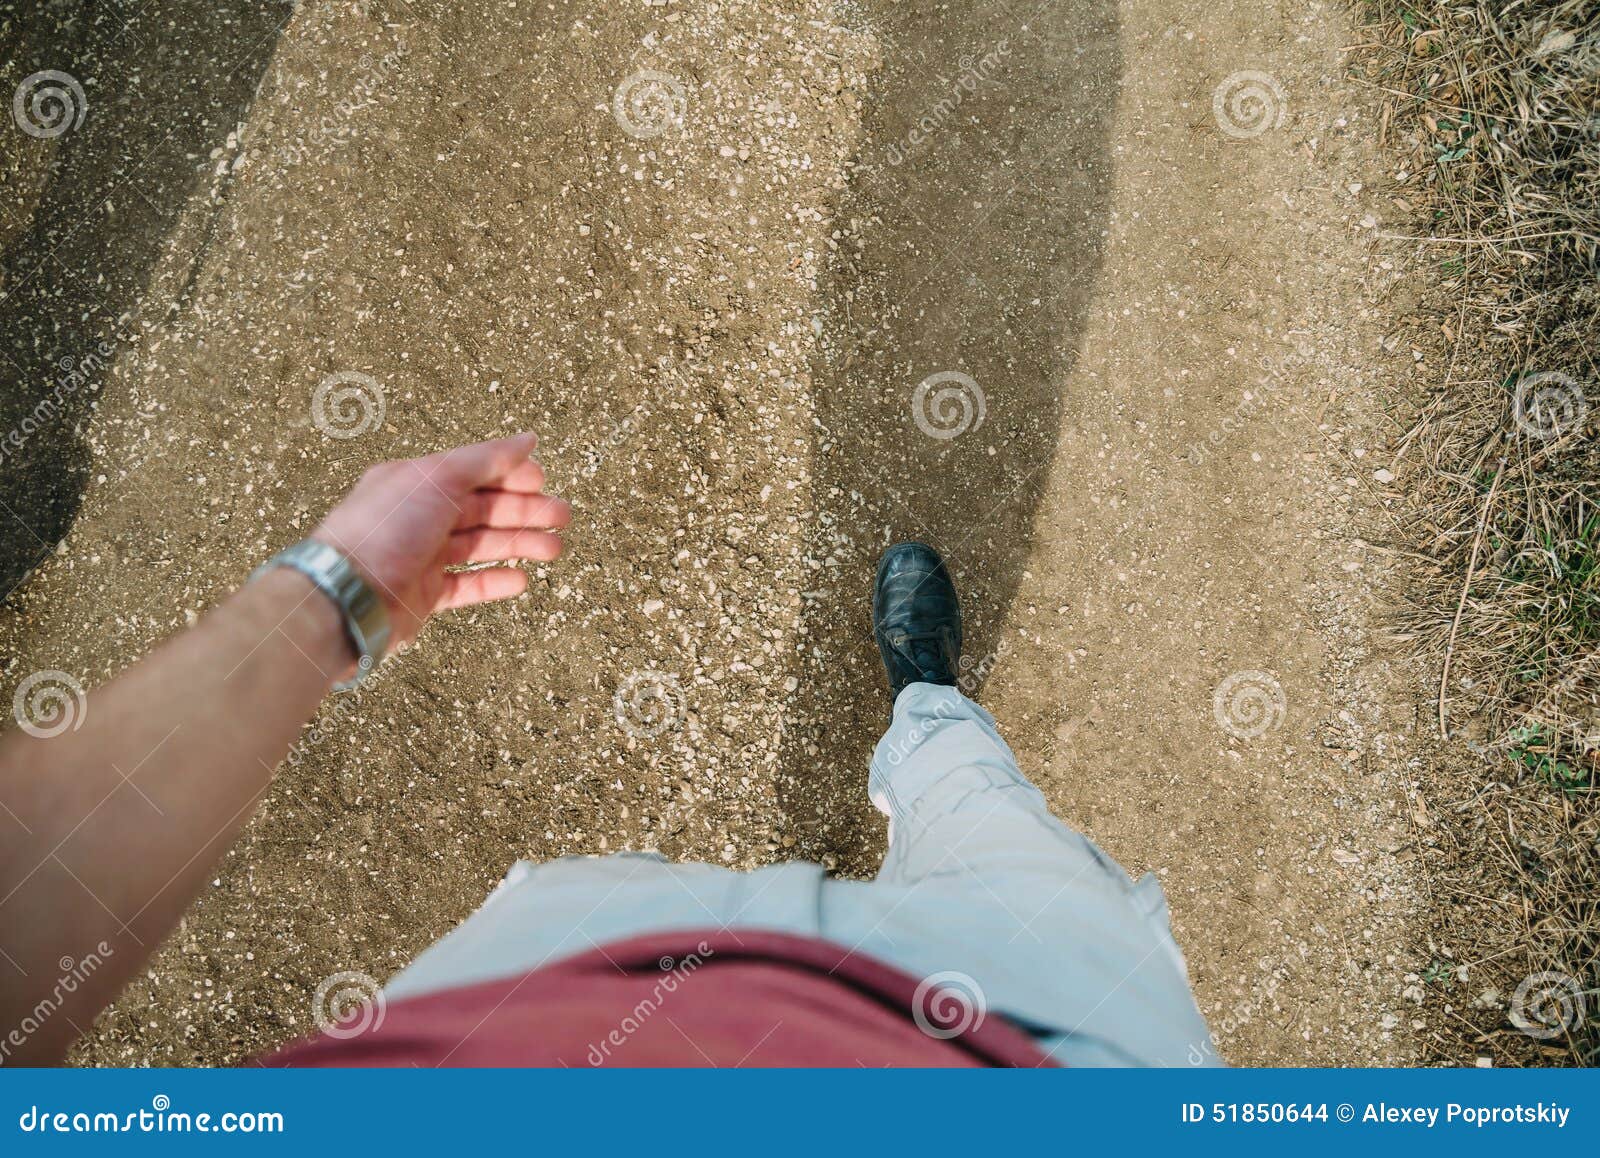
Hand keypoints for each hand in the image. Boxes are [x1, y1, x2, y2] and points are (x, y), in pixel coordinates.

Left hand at [311, 434, 568, 649]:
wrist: (346, 596)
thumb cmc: (382, 531)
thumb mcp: (437, 478)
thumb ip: (486, 458)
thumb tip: (526, 439)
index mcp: (416, 482)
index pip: (474, 472)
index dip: (510, 475)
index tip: (543, 480)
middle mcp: (418, 516)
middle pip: (483, 509)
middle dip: (525, 511)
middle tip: (561, 516)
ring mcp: (421, 556)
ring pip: (480, 546)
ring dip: (519, 544)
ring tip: (554, 549)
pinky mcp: (424, 595)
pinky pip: (467, 585)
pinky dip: (494, 581)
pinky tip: (520, 579)